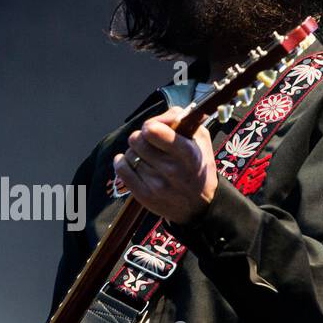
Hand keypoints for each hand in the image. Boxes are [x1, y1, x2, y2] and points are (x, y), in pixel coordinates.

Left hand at [113, 106, 217, 224]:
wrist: (200, 206)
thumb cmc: (198, 167)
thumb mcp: (201, 139)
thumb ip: (182, 119)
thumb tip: (160, 116)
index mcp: (187, 154)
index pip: (154, 131)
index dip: (151, 126)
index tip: (155, 129)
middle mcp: (172, 170)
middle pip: (137, 140)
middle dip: (142, 137)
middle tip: (150, 143)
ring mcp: (156, 185)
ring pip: (129, 154)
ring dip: (136, 152)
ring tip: (147, 157)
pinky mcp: (144, 196)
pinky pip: (121, 169)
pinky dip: (122, 162)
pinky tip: (131, 162)